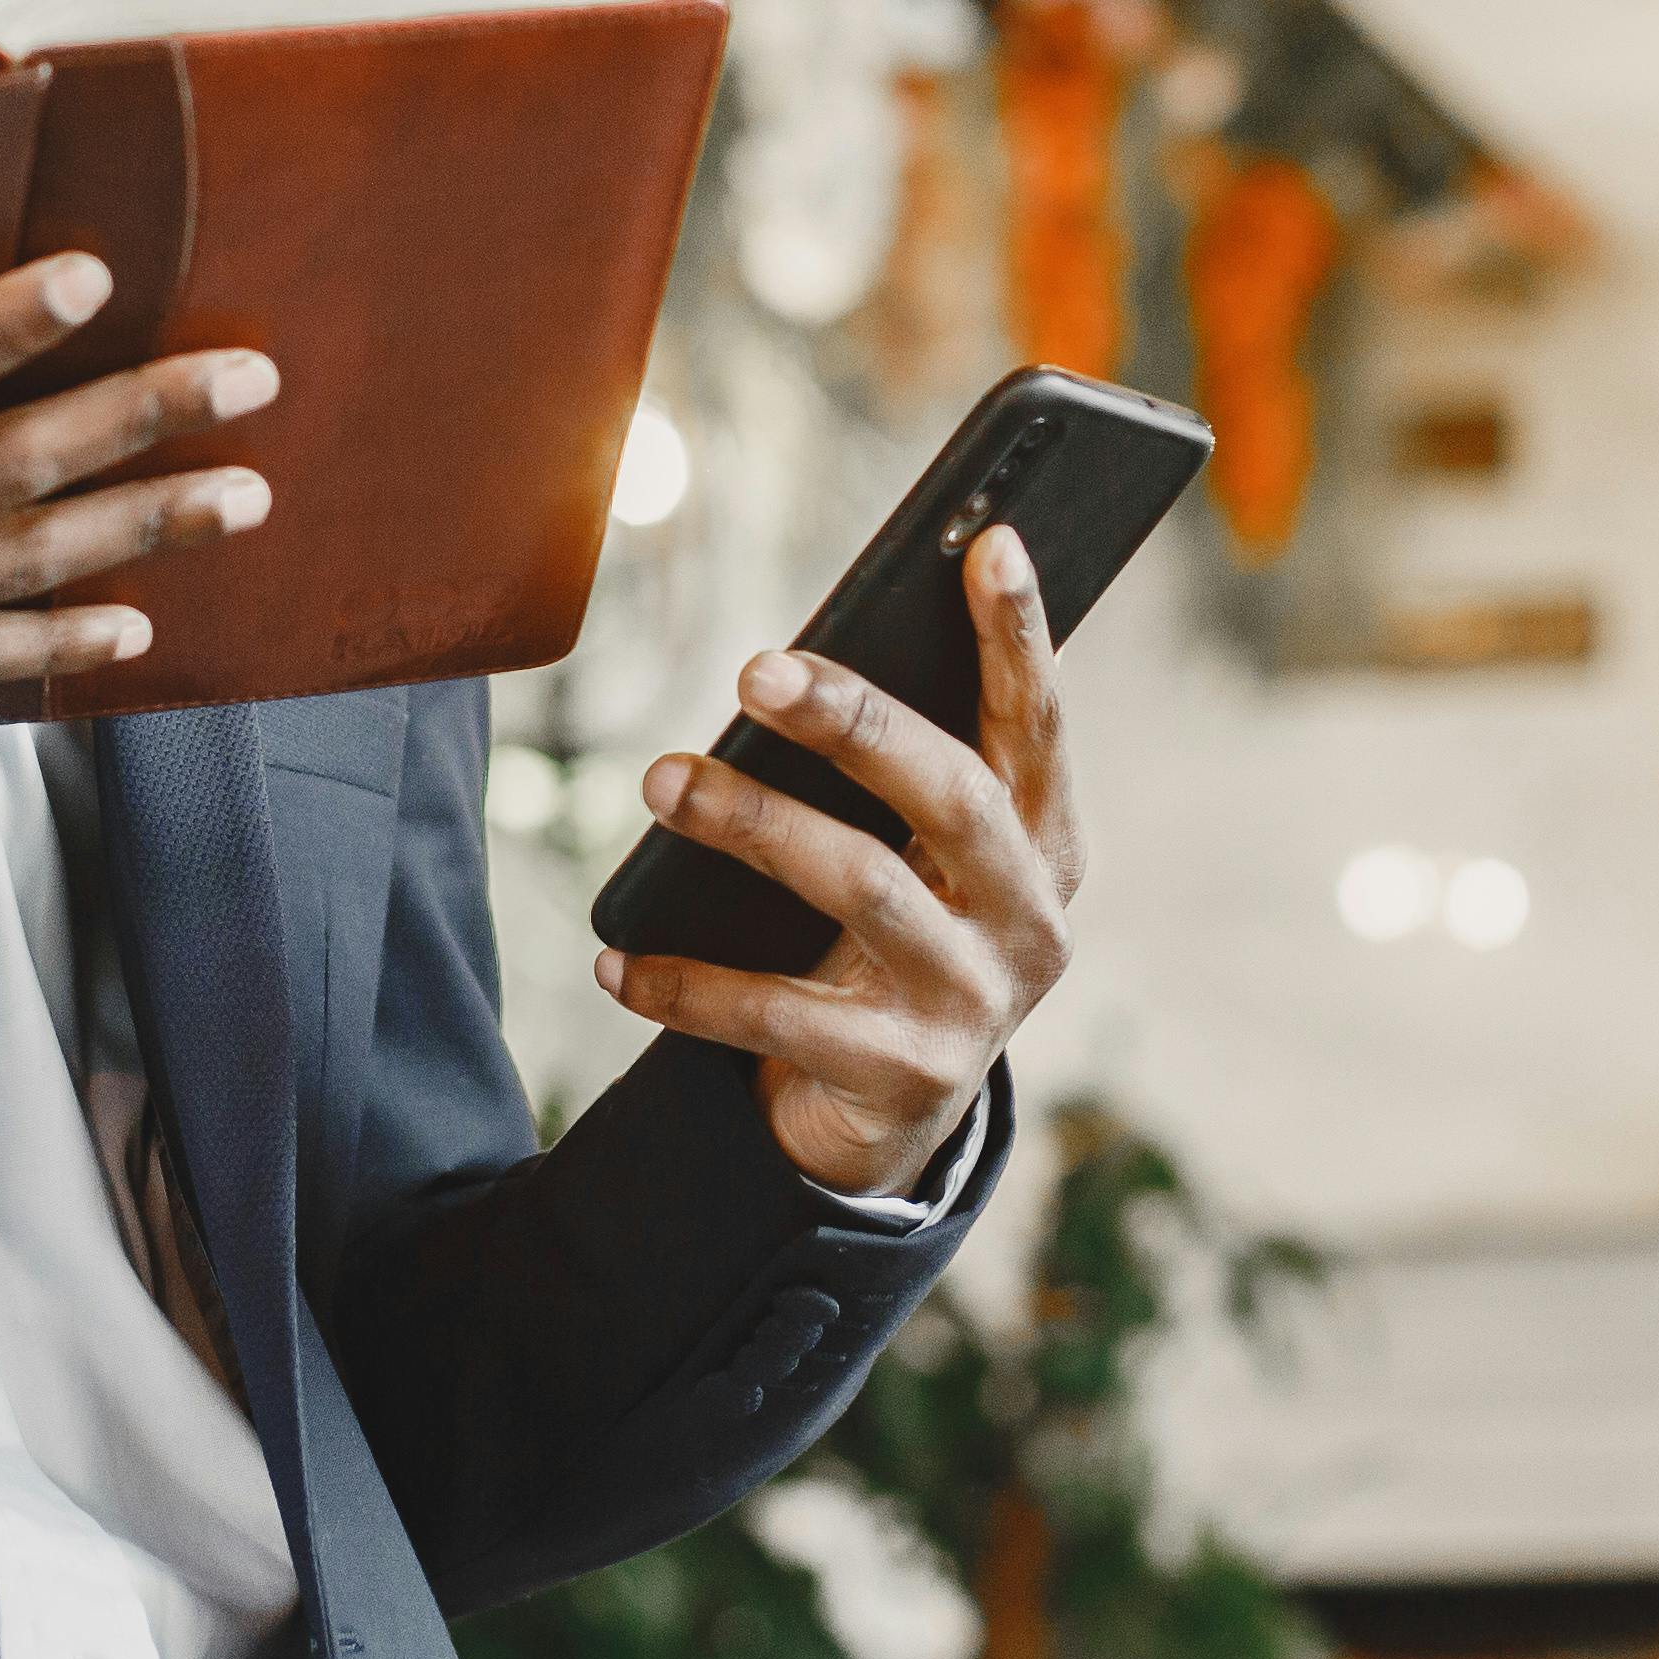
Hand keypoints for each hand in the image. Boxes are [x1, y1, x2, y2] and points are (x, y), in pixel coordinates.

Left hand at [592, 526, 1079, 1198]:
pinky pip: (778, 1016)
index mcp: (1043, 845)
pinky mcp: (901, 1078)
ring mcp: (972, 1004)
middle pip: (949, 796)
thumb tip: (823, 651)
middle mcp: (1027, 921)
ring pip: (861, 887)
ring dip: (750, 823)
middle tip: (755, 669)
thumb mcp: (919, 858)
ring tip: (660, 780)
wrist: (885, 1118)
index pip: (1036, 725)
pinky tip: (616, 957)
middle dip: (852, 723)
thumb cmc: (889, 938)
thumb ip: (907, 769)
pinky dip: (687, 984)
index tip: (989, 540)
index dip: (1019, 636)